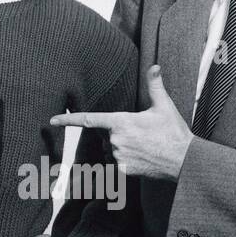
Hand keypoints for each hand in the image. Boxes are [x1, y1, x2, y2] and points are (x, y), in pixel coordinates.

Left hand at [51, 65, 191, 180]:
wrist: (184, 161)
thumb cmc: (174, 132)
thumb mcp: (164, 106)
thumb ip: (155, 86)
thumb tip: (155, 66)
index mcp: (121, 121)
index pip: (88, 120)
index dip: (68, 120)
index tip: (51, 121)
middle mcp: (115, 140)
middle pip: (105, 135)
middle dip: (117, 133)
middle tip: (141, 133)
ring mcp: (118, 156)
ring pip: (111, 149)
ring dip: (121, 146)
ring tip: (144, 145)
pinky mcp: (123, 170)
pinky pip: (117, 163)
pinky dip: (127, 159)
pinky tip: (143, 157)